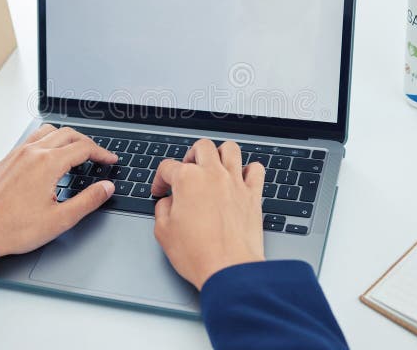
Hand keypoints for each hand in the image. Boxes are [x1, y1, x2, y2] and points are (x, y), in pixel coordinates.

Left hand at [0, 124, 117, 258]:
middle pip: (68, 134)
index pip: (83, 148)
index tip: (110, 160)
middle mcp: (33, 152)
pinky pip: (33, 138)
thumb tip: (106, 188)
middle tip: (98, 156)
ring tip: (76, 152)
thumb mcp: (60, 220)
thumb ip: (88, 200)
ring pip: (49, 131)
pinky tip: (50, 156)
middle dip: (88, 143)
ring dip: (67, 137)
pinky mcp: (8, 159)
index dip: (102, 153)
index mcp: (48, 163)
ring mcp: (18, 153)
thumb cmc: (13, 228)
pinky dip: (49, 140)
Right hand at [152, 139, 265, 289]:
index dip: (160, 179)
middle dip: (191, 156)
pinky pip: (256, 169)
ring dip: (220, 154)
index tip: (161, 191)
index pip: (168, 167)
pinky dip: (248, 170)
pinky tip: (240, 179)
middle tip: (187, 171)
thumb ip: (162, 209)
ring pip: (230, 149)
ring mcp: (235, 183)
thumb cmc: (197, 254)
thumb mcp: (163, 232)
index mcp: (187, 180)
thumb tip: (169, 202)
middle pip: (202, 147)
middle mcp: (213, 175)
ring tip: (214, 167)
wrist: (229, 270)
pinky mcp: (253, 195)